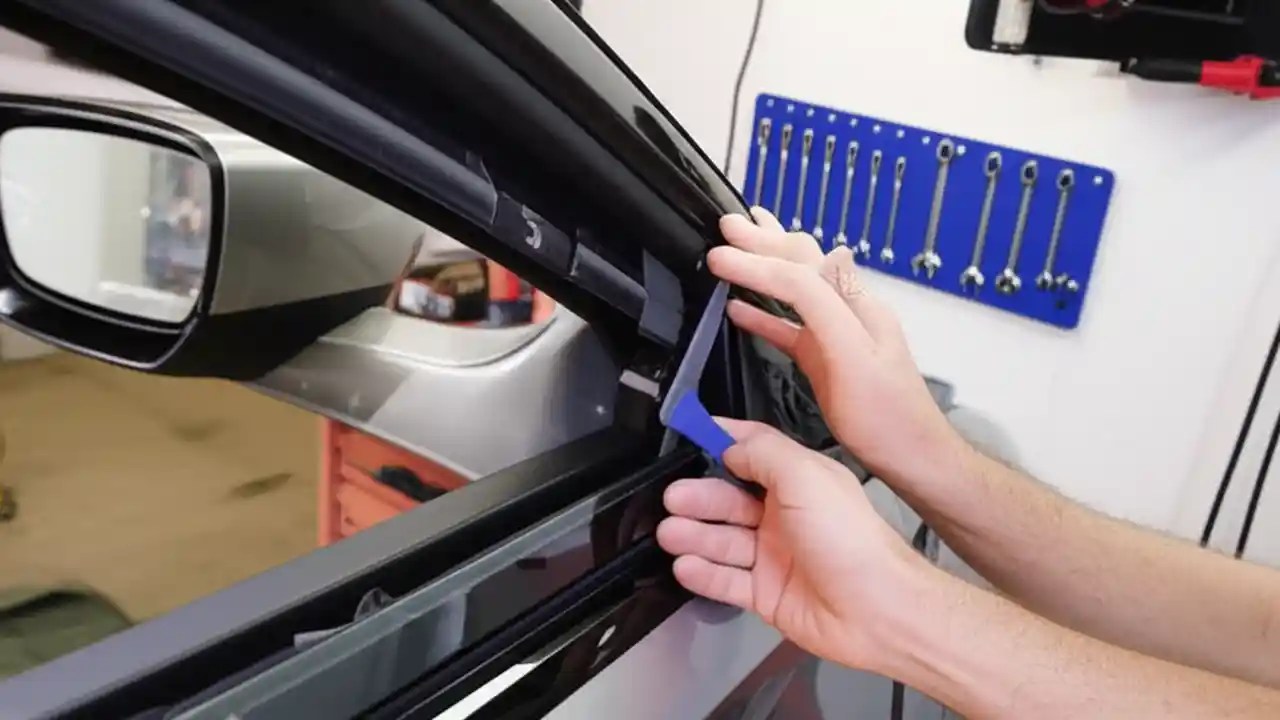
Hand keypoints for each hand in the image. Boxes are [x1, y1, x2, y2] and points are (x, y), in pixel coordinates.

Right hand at [657, 419, 922, 670]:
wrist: (877, 610)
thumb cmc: (852, 542)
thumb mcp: (807, 476)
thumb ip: (764, 453)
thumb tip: (729, 444)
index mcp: (799, 481)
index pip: (752, 452)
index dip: (720, 441)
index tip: (688, 433)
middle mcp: (785, 515)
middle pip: (729, 499)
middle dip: (699, 496)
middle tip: (673, 496)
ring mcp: (774, 556)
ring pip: (722, 541)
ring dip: (694, 535)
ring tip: (671, 533)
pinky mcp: (767, 594)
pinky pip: (725, 581)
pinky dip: (704, 573)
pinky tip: (685, 565)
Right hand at [709, 208, 972, 488]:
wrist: (911, 458)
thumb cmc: (886, 418)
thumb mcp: (855, 360)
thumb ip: (832, 309)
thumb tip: (820, 255)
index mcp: (855, 308)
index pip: (798, 270)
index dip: (757, 259)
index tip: (719, 253)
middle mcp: (847, 311)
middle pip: (800, 264)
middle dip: (763, 241)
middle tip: (728, 223)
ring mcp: (835, 334)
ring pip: (793, 288)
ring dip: (763, 264)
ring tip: (736, 244)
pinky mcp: (825, 358)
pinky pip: (787, 327)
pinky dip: (761, 313)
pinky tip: (737, 309)